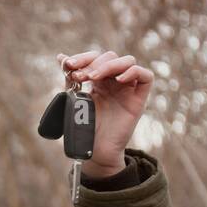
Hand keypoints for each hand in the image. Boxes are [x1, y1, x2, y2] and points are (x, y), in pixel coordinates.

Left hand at [56, 50, 153, 176]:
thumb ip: (71, 79)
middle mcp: (114, 81)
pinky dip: (133, 72)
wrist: (94, 150)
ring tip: (94, 77)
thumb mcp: (75, 99)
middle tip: (80, 76)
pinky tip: (119, 79)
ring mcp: (128, 88)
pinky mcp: (139, 98)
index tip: (67, 65)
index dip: (82, 58)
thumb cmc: (85, 127)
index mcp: (99, 80)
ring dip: (109, 65)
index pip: (95, 58)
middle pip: (110, 56)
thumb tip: (61, 57)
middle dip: (92, 63)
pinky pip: (145, 76)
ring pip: (127, 61)